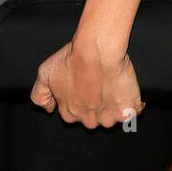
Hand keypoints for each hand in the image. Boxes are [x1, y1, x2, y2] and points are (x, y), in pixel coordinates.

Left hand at [30, 36, 144, 128]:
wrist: (96, 50)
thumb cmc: (72, 59)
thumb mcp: (45, 73)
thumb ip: (40, 95)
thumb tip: (48, 109)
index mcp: (68, 113)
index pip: (74, 114)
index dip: (80, 99)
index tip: (84, 86)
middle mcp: (87, 120)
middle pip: (93, 118)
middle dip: (96, 106)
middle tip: (98, 85)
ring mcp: (108, 119)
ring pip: (111, 118)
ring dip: (113, 107)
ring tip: (112, 87)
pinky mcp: (126, 113)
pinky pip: (131, 115)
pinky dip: (131, 107)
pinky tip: (126, 92)